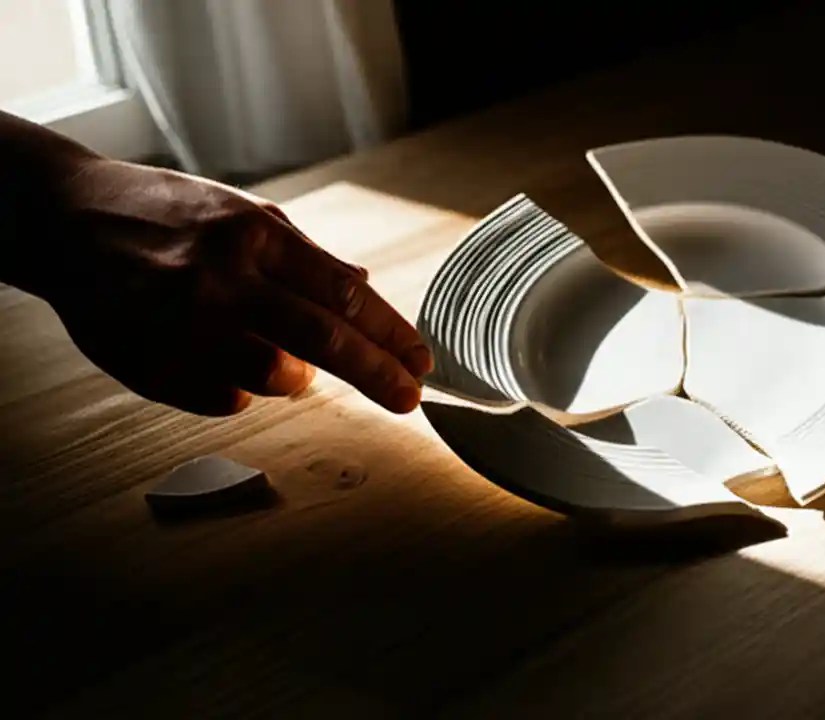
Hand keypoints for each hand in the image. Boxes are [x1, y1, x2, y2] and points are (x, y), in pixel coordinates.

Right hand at [41, 158, 430, 415]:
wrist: (63, 220)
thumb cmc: (165, 214)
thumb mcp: (239, 211)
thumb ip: (302, 254)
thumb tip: (362, 285)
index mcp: (254, 235)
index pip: (344, 293)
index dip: (391, 332)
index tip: (420, 360)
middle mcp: (223, 279)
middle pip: (324, 340)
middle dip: (379, 374)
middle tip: (410, 398)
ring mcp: (184, 326)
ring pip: (276, 379)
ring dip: (295, 378)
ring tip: (284, 360)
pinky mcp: (152, 365)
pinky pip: (225, 398)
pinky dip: (239, 386)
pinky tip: (222, 357)